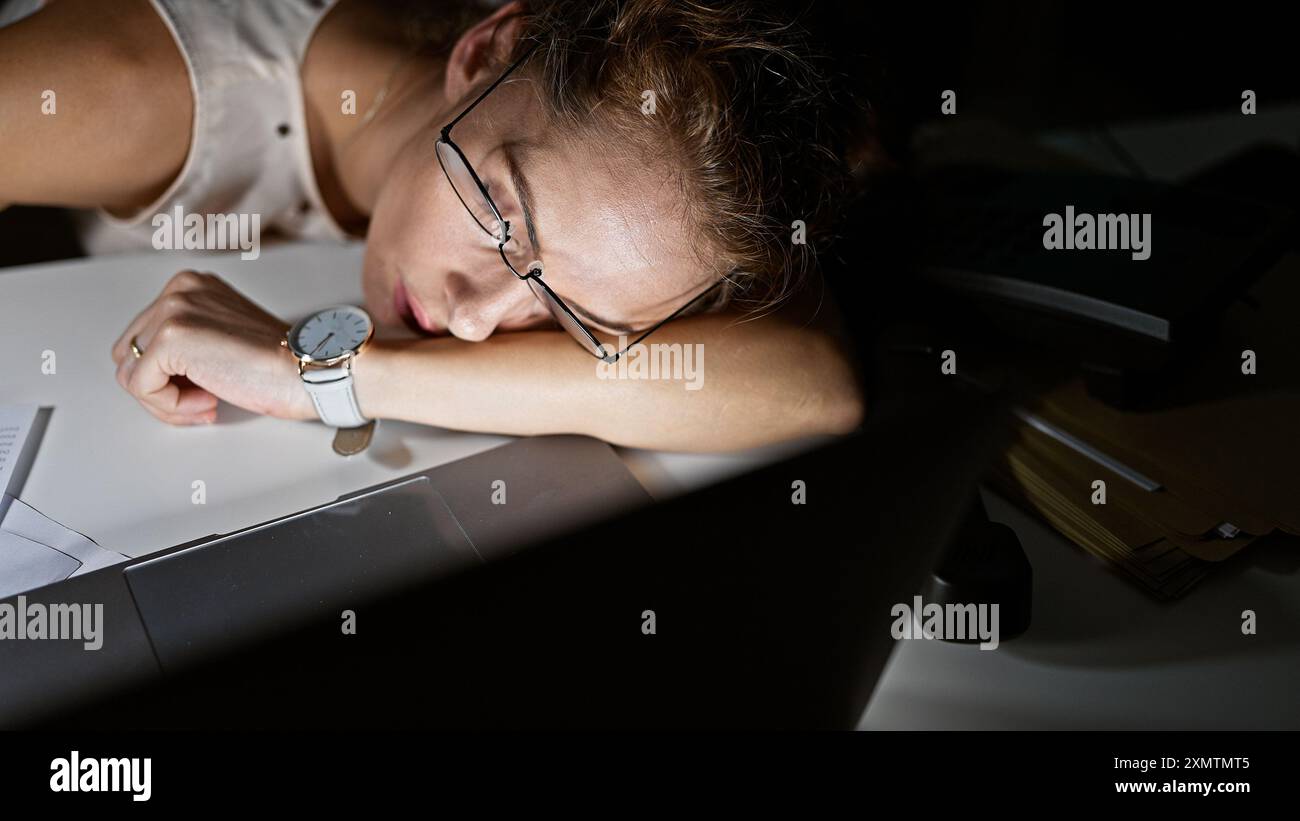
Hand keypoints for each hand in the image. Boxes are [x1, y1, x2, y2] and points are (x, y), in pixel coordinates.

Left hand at [111, 270, 316, 424]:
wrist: (309, 372)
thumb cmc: (281, 365)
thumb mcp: (224, 340)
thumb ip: (189, 344)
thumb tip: (152, 372)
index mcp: (191, 286)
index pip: (143, 338)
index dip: (169, 376)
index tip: (204, 391)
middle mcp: (178, 290)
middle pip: (130, 355)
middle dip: (162, 388)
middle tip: (203, 402)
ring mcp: (172, 311)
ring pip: (130, 373)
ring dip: (167, 401)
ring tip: (207, 403)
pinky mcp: (170, 339)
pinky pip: (141, 387)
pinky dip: (171, 407)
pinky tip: (209, 402)